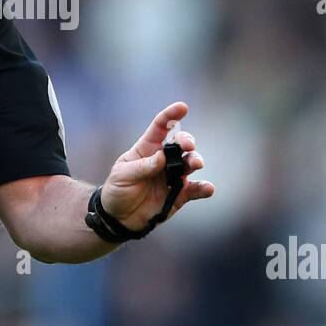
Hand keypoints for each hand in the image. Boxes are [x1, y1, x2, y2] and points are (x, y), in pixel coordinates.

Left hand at [99, 101, 213, 231]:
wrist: (119, 217)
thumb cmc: (117, 190)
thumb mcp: (122, 175)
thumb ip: (142, 166)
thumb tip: (162, 157)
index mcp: (147, 148)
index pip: (160, 127)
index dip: (171, 116)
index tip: (183, 107)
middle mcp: (163, 159)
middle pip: (180, 144)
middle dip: (187, 141)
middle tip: (188, 146)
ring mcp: (173, 176)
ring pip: (190, 163)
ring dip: (195, 161)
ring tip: (195, 164)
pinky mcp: (179, 194)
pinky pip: (195, 190)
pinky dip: (203, 188)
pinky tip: (208, 188)